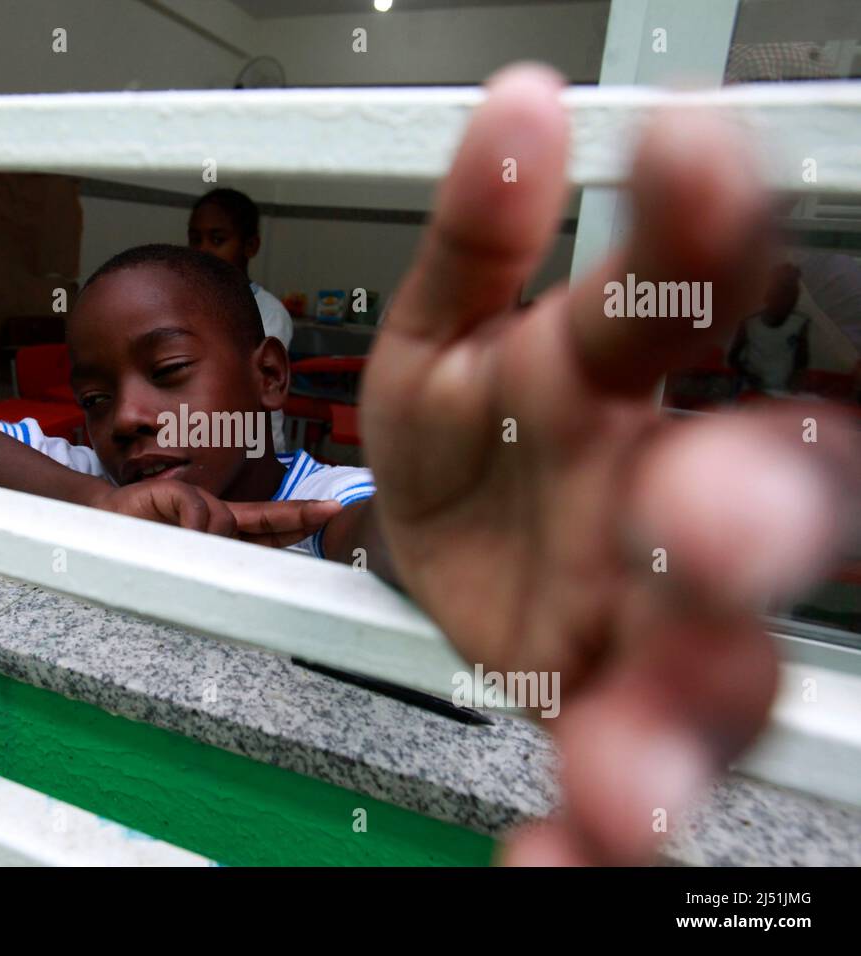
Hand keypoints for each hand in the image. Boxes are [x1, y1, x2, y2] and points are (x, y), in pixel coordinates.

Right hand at [92, 481, 340, 547]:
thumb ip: (211, 559)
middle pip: (265, 516)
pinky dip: (190, 527)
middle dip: (299, 514)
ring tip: (174, 548)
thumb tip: (232, 559)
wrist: (101, 524)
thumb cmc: (143, 544)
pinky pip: (197, 511)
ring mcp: (196, 504)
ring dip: (205, 540)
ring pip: (224, 521)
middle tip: (332, 510)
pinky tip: (170, 534)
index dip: (299, 518)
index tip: (332, 511)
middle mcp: (215, 514)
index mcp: (222, 529)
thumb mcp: (182, 559)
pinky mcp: (174, 493)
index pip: (267, 525)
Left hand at [362, 65, 858, 864]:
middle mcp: (661, 510)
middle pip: (764, 506)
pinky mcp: (606, 723)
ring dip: (681, 716)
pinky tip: (555, 858)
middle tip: (715, 508)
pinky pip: (625, 795)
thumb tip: (513, 115)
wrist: (435, 560)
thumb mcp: (437, 342)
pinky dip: (592, 840)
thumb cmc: (463, 447)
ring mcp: (646, 628)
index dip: (703, 230)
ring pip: (713, 674)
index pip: (691, 299)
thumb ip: (474, 241)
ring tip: (623, 768)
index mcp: (614, 392)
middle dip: (751, 507)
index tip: (690, 154)